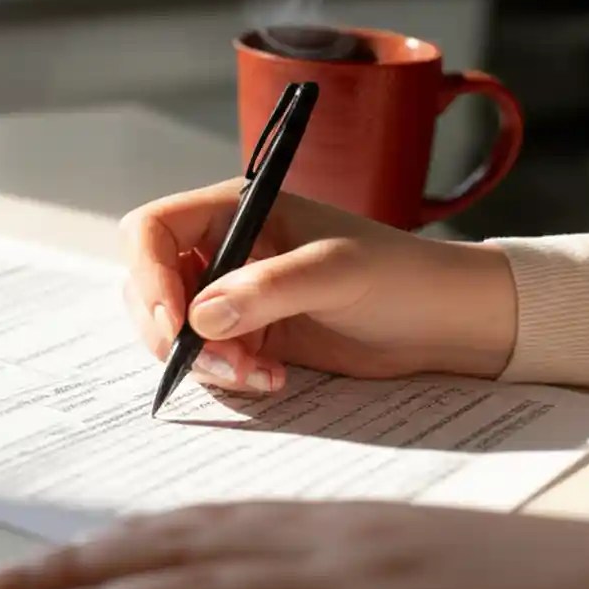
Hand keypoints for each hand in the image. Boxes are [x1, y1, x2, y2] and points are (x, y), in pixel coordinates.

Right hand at [119, 181, 517, 392]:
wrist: (440, 321)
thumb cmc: (398, 275)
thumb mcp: (335, 272)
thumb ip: (266, 288)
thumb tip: (198, 316)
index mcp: (234, 209)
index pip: (152, 232)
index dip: (148, 277)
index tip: (175, 325)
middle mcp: (223, 248)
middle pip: (150, 288)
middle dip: (175, 333)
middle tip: (224, 365)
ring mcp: (231, 294)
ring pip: (174, 330)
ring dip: (205, 362)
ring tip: (259, 376)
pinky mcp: (246, 334)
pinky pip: (208, 358)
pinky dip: (229, 376)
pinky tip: (274, 379)